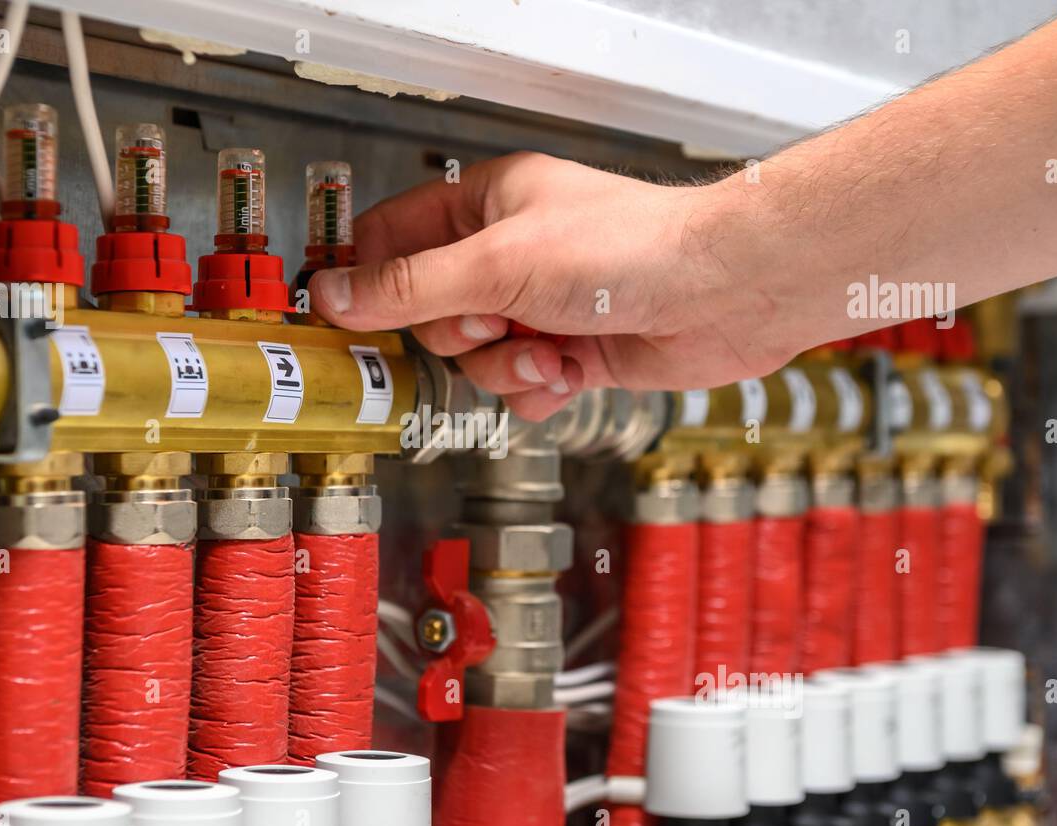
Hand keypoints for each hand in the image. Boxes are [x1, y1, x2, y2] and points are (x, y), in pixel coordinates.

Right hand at [308, 152, 796, 419]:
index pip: (393, 238)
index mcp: (485, 204)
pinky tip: (571, 373)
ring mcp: (538, 305)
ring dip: (505, 369)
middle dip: (460, 335)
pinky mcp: (569, 351)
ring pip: (474, 359)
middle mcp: (508, 253)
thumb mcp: (499, 264)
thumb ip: (410, 287)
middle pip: (430, 313)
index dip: (364, 279)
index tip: (341, 317)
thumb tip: (334, 295)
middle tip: (493, 323)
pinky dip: (539, 389)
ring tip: (547, 353)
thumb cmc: (630, 249)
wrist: (722, 294)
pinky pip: (519, 387)